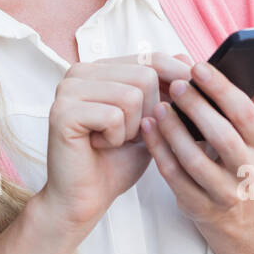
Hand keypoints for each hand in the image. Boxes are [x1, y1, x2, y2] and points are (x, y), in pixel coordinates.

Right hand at [40, 53, 193, 234]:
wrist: (84, 198)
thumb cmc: (115, 162)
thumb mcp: (150, 121)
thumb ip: (164, 91)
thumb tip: (187, 55)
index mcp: (99, 69)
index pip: (149, 58)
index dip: (175, 80)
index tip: (190, 102)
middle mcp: (80, 71)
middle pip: (145, 76)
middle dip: (148, 114)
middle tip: (126, 134)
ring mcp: (68, 89)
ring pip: (132, 95)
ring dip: (132, 128)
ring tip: (112, 139)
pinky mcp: (63, 111)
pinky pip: (113, 116)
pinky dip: (115, 138)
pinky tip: (99, 145)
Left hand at [140, 54, 253, 229]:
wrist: (235, 206)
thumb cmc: (237, 147)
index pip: (245, 112)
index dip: (220, 88)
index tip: (197, 67)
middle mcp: (247, 170)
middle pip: (222, 137)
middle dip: (196, 108)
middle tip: (174, 85)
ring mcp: (224, 192)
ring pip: (194, 160)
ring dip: (173, 130)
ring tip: (158, 107)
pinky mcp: (199, 206)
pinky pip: (174, 176)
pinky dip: (158, 149)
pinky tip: (148, 127)